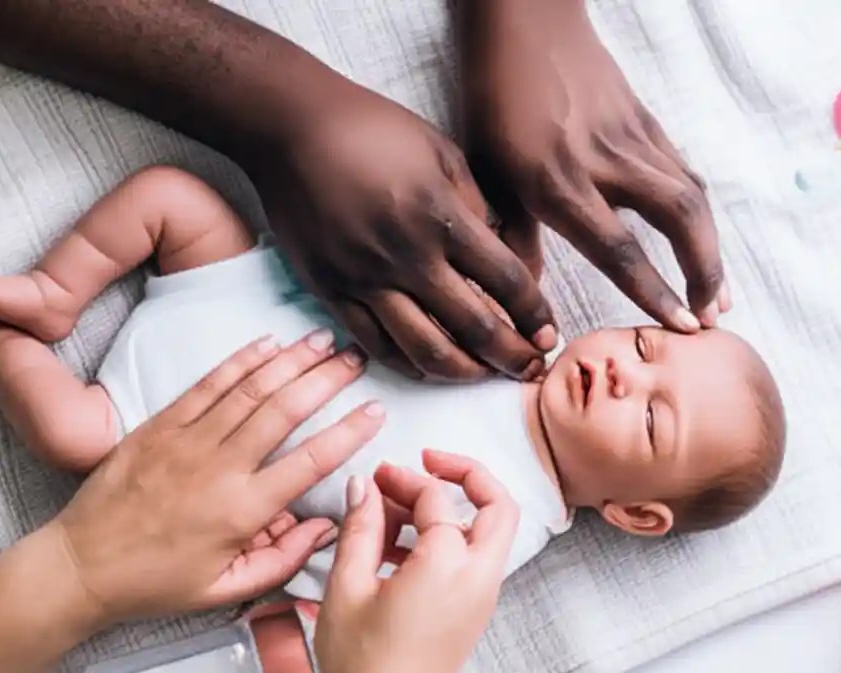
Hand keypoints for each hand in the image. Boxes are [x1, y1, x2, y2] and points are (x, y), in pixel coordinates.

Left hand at [48, 333, 384, 625]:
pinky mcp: (159, 426)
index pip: (310, 462)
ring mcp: (186, 442)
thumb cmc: (154, 584)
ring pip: (250, 389)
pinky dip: (240, 361)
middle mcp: (218, 469)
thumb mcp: (226, 590)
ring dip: (291, 360)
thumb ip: (282, 560)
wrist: (81, 566)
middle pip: (284, 410)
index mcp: (240, 512)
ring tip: (323, 341)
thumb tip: (325, 526)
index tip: (374, 410)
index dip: (348, 432)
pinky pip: (207, 385)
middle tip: (356, 360)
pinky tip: (268, 344)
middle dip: (326, 379)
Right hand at [252, 84, 556, 381]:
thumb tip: (505, 255)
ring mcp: (366, 279)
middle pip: (474, 326)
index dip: (535, 316)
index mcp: (442, 217)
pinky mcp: (331, 290)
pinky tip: (429, 369)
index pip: (506, 281)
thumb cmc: (372, 130)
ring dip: (464, 372)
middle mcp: (407, 256)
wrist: (290, 129)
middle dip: (512, 356)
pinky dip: (408, 364)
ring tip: (483, 376)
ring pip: (425, 349)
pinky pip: (376, 344)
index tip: (549, 335)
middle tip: (531, 370)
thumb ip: (477, 206)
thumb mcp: (442, 153)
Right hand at [316, 451, 519, 672]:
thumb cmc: (365, 669)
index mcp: (448, 566)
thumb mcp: (347, 588)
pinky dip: (448, 538)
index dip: (404, 477)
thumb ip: (359, 528)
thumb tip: (364, 487)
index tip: (377, 476)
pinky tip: (399, 548)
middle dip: (466, 473)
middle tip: (428, 461)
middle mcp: (476, 579)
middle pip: (497, 505)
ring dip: (452, 509)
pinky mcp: (472, 612)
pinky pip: (473, 558)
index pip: (436, 497)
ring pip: (488, 531)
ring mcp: (480, 597)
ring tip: (397, 512)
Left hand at [462, 0, 728, 330]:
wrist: (525, 23)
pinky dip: (697, 212)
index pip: (619, 248)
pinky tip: (700, 239)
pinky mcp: (645, 121)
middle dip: (704, 271)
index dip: (654, 290)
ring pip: (690, 195)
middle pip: (678, 218)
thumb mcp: (488, 174)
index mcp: (558, 181)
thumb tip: (525, 301)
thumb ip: (514, 237)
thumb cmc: (495, 100)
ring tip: (718, 290)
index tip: (681, 325)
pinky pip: (682, 172)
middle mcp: (604, 162)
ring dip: (711, 246)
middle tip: (713, 314)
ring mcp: (632, 138)